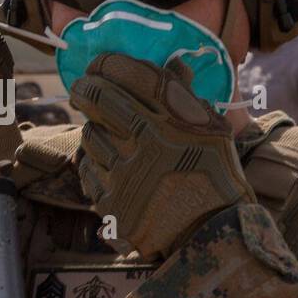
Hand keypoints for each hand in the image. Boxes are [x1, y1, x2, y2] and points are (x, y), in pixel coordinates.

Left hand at [70, 53, 255, 260]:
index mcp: (176, 119)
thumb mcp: (213, 131)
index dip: (107, 63)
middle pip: (97, 97)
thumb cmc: (215, 178)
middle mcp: (148, 141)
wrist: (213, 236)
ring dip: (94, 131)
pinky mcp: (111, 203)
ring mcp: (126, 174)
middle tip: (81, 88)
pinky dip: (94, 165)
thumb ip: (187, 96)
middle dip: (84, 88)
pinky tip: (110, 169)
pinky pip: (87, 170)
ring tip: (108, 137)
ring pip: (89, 135)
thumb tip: (175, 61)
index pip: (129, 73)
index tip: (99, 64)